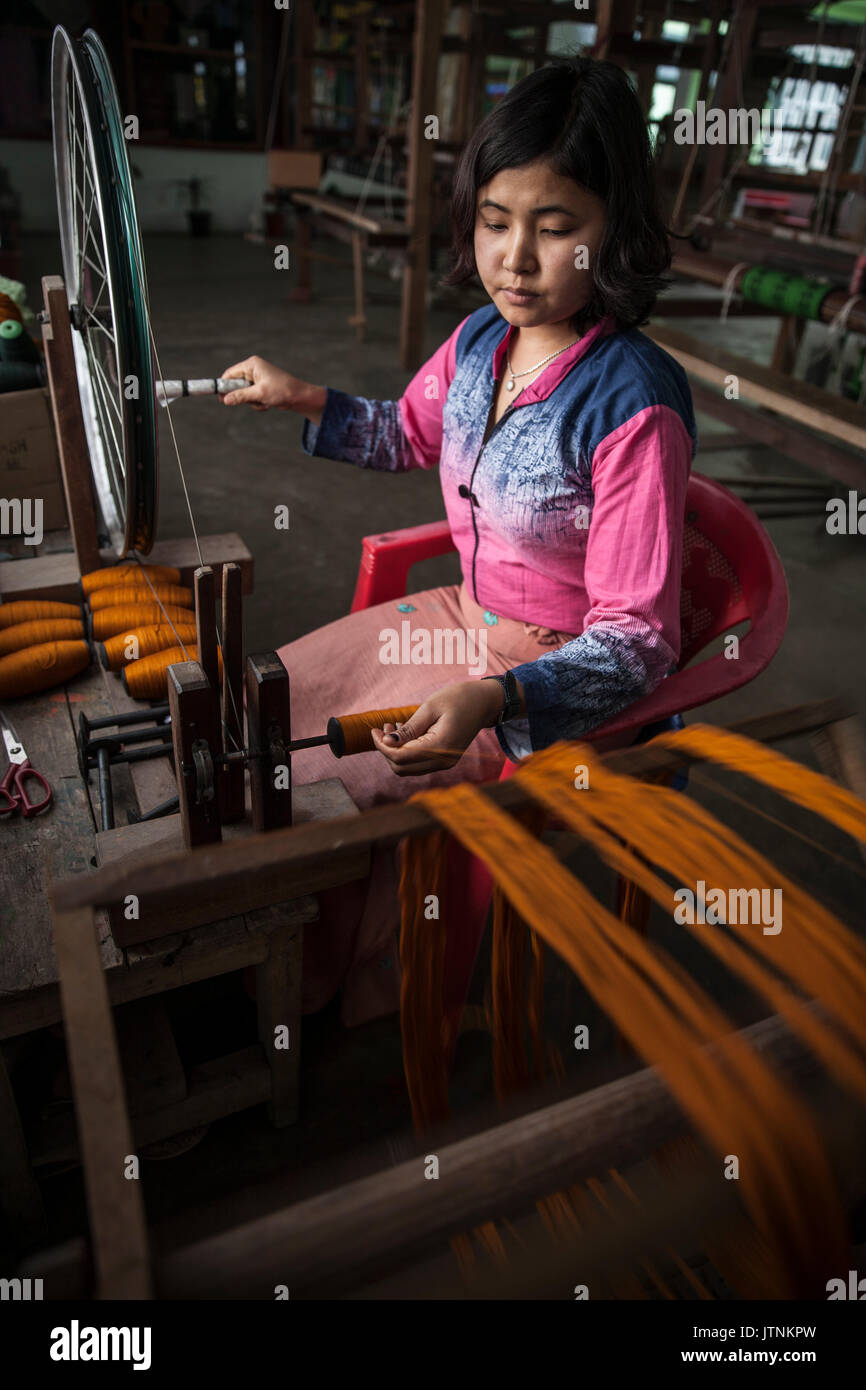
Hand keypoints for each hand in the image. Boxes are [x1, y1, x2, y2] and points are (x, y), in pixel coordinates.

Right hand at [219, 356, 325, 420]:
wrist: (299, 397)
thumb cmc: (282, 390)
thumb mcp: (259, 394)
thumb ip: (241, 396)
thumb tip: (225, 400)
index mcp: (251, 365)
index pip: (230, 374)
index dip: (224, 386)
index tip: (221, 398)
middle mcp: (253, 369)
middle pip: (235, 385)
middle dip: (243, 397)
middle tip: (251, 401)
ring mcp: (257, 379)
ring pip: (244, 394)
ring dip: (252, 402)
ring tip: (264, 402)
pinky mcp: (261, 388)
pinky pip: (252, 398)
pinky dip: (258, 404)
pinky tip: (268, 403)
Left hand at [370, 680, 505, 776]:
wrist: (485, 702)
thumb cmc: (459, 698)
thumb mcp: (430, 707)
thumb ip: (409, 728)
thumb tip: (387, 742)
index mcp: (440, 746)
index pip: (400, 757)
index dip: (382, 746)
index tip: (373, 730)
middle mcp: (443, 760)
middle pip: (401, 768)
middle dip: (387, 750)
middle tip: (383, 727)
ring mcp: (445, 763)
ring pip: (408, 768)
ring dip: (395, 751)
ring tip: (393, 728)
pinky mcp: (445, 760)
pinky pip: (418, 764)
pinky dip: (406, 752)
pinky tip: (405, 734)